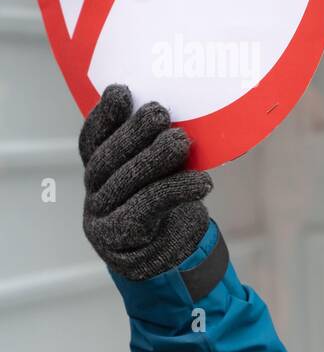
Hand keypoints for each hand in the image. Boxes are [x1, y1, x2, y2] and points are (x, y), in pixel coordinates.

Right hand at [78, 84, 213, 279]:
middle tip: (159, 113)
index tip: (122, 91)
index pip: (92, 140)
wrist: (164, 260)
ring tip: (182, 140)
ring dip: (156, 158)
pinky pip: (150, 206)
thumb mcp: (159, 175)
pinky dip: (178, 189)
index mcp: (98, 171)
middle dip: (133, 133)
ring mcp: (104, 215)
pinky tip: (203, 182)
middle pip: (107, 159)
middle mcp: (95, 191)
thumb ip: (161, 150)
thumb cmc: (164, 207)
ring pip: (128, 182)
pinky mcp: (124, 235)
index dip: (104, 116)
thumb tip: (193, 121)